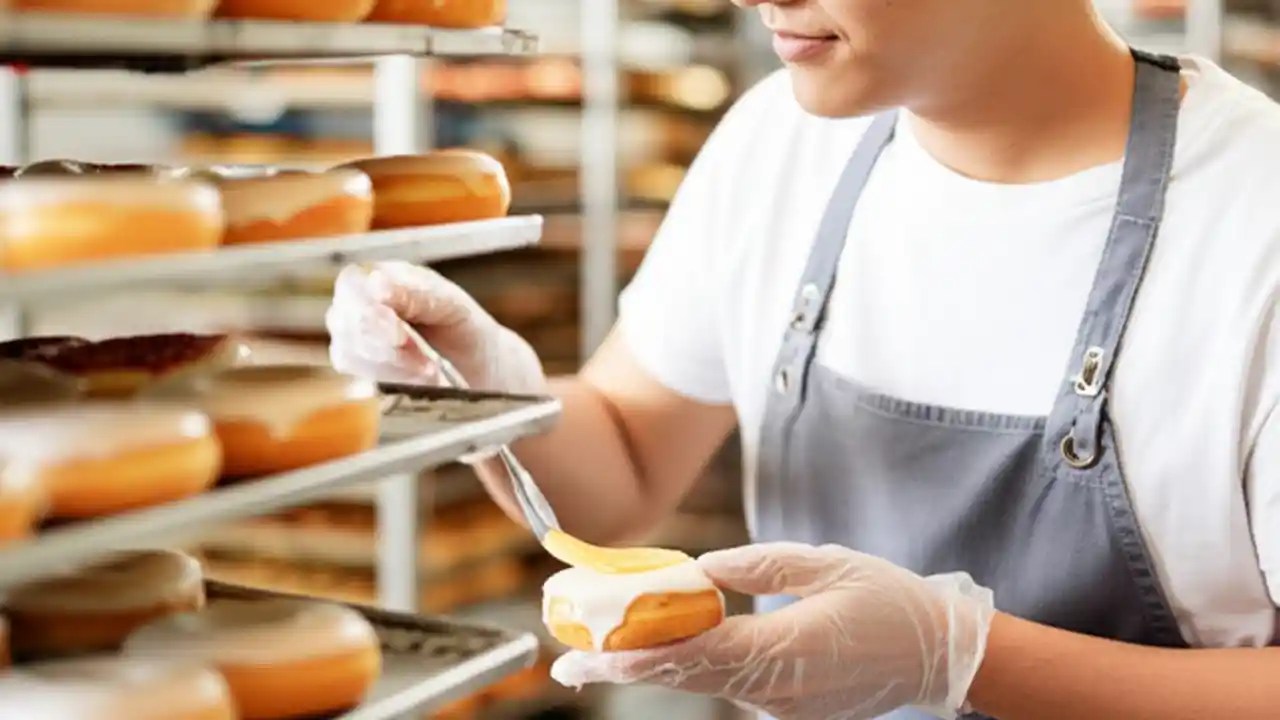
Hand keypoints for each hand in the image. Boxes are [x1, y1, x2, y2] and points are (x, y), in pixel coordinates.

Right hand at [326, 261, 545, 393]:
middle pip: (343, 322)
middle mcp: (362, 306)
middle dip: (383, 346)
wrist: (482, 369)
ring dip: (390, 366)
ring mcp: (357, 340)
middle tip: (425, 361)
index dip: (368, 310)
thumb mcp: (452, 305)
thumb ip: (417, 293)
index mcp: (384, 277)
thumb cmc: (466, 328)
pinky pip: (358, 377)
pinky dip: (389, 380)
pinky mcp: (363, 372)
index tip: (399, 335)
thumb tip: (376, 283)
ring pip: (347, 353)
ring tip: (431, 373)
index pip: (351, 285)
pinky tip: (419, 381)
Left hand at [550, 543, 995, 719]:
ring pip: (705, 684)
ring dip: (655, 665)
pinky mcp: (790, 708)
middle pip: (686, 677)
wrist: (943, 657)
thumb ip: (760, 566)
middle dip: (624, 669)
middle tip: (568, 663)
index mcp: (786, 649)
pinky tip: (669, 649)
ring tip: (604, 648)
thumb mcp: (827, 565)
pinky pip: (731, 686)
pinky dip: (694, 668)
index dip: (637, 656)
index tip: (588, 658)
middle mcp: (777, 689)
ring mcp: (783, 706)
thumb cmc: (891, 603)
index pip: (695, 655)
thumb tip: (703, 570)